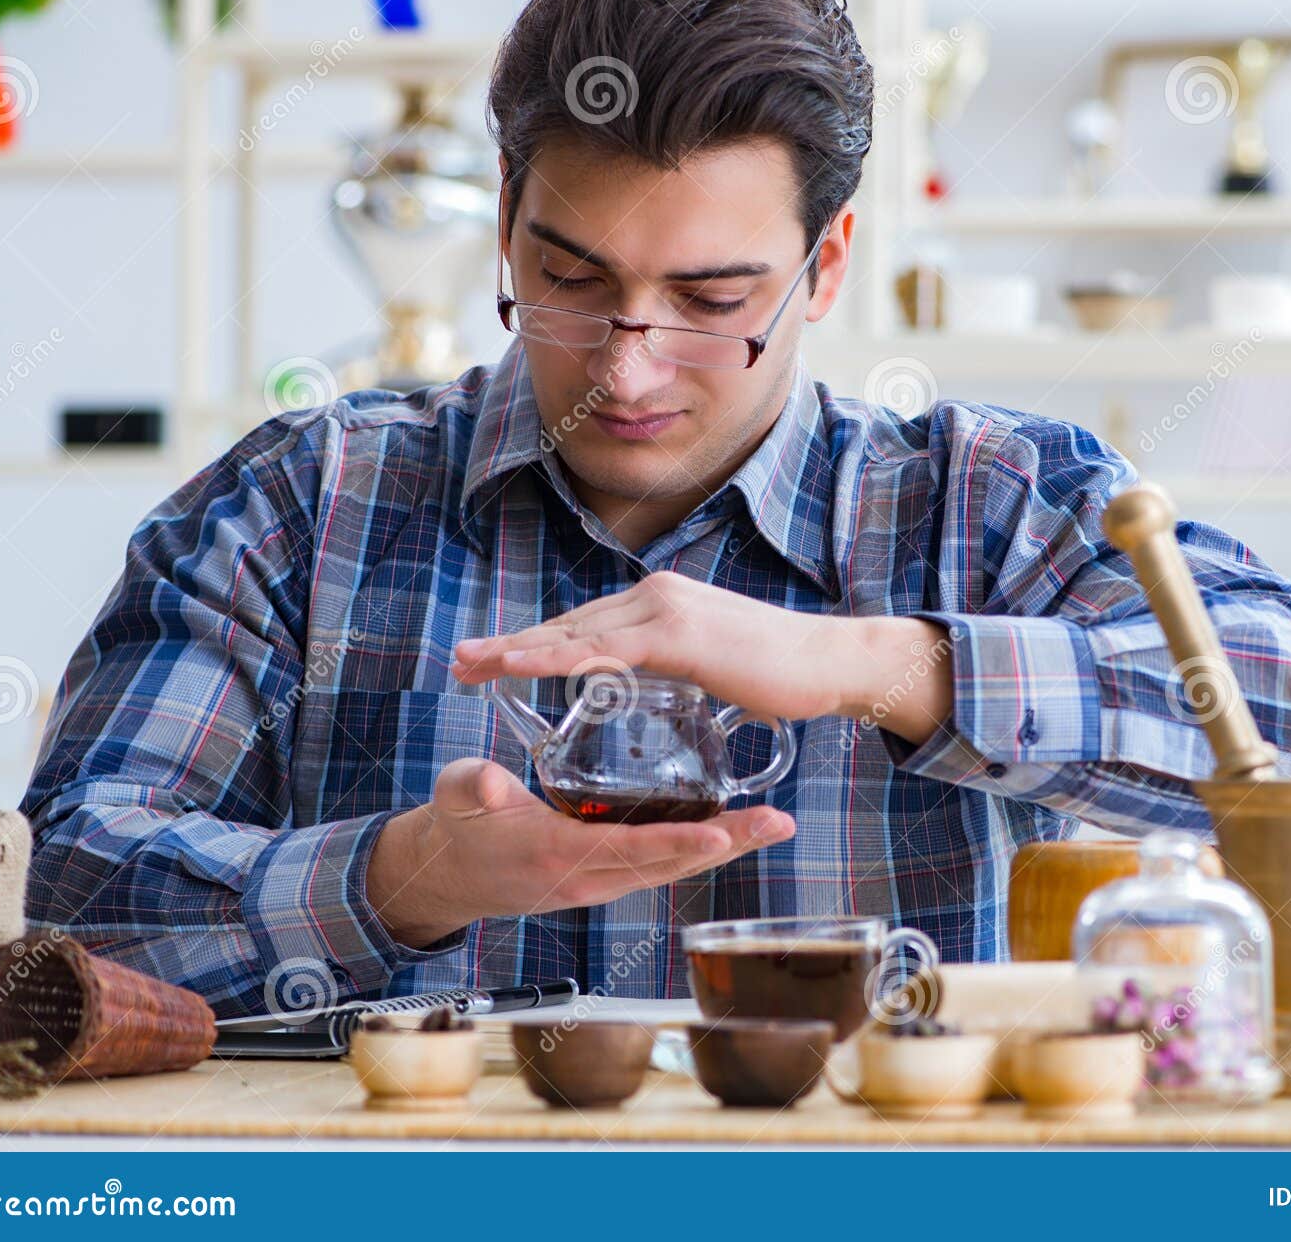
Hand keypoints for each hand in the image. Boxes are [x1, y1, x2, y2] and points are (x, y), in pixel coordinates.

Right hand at [366, 757, 795, 947]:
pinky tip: (733, 827)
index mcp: (558, 854)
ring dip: (726, 845)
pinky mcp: (605, 873)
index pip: (631, 850)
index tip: (723, 833)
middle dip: (728, 844)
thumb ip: (473, 787)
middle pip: (670, 864)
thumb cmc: (458, 824)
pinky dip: (699, 847)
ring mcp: (600, 881)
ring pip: (673, 866)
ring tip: (773, 821)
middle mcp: (589, 877)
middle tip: (779, 822)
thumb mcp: (457, 796)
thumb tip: (487, 783)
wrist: (448, 872)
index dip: (678, 843)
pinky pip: (661, 862)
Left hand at [448, 571, 952, 742]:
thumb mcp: (713, 670)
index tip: (493, 659)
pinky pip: (601, 650)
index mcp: (659, 604)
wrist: (829, 662)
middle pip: (567, 624)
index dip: (536, 643)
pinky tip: (519, 666)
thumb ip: (675, 674)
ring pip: (573, 633)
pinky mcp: (676, 634)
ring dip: (517, 650)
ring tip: (471, 665)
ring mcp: (664, 609)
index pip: (585, 625)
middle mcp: (654, 596)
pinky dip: (554, 657)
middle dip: (511, 643)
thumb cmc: (780, 673)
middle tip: (461, 660)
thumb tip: (652, 694)